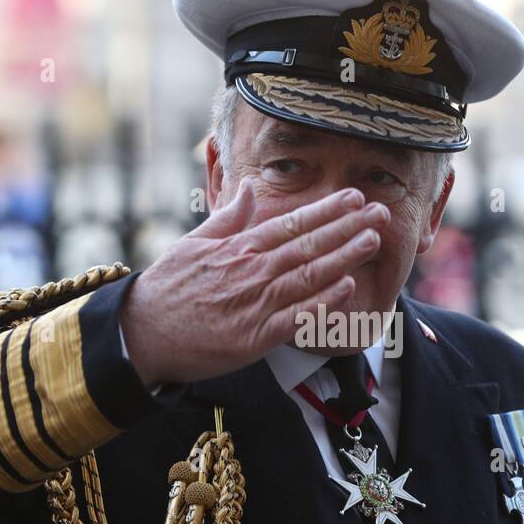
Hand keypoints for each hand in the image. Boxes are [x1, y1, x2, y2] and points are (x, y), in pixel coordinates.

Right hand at [120, 179, 389, 385]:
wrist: (143, 334)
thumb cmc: (169, 288)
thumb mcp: (194, 242)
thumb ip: (230, 216)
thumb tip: (251, 186)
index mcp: (239, 247)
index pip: (292, 223)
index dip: (326, 210)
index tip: (354, 198)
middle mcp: (252, 271)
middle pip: (308, 245)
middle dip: (347, 227)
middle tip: (380, 212)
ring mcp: (256, 303)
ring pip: (308, 276)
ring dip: (343, 256)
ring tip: (372, 241)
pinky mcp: (255, 337)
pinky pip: (296, 317)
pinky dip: (321, 301)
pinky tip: (346, 287)